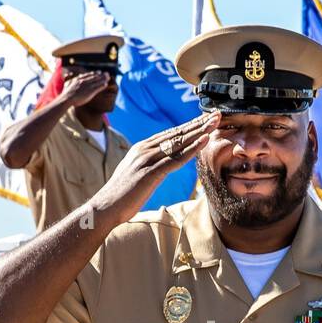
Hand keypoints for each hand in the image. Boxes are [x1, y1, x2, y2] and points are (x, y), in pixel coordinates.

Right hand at [61, 71, 111, 107]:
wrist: (67, 98)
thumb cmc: (66, 93)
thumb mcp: (66, 84)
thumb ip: (67, 79)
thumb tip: (66, 75)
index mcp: (78, 79)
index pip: (88, 75)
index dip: (94, 73)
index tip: (98, 72)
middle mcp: (84, 81)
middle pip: (94, 76)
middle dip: (101, 75)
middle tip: (106, 73)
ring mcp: (87, 85)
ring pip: (97, 81)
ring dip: (103, 79)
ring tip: (108, 77)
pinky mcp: (90, 91)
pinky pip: (98, 87)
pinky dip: (102, 85)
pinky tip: (106, 84)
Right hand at [88, 111, 220, 228]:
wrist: (104, 208)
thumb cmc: (121, 195)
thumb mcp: (136, 174)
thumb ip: (149, 165)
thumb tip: (162, 164)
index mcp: (142, 148)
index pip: (170, 134)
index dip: (190, 126)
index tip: (205, 119)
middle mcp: (145, 149)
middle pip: (177, 133)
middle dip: (198, 123)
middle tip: (217, 114)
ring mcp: (147, 160)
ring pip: (179, 142)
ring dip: (199, 131)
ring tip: (215, 122)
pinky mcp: (150, 174)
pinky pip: (175, 159)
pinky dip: (192, 149)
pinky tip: (205, 140)